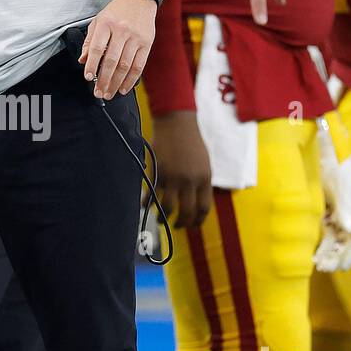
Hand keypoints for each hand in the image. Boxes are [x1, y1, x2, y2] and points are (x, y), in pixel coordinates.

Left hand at [80, 0, 156, 99]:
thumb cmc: (116, 12)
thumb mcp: (98, 21)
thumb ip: (89, 41)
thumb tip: (83, 60)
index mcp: (106, 24)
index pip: (97, 48)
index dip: (92, 65)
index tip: (88, 77)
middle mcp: (121, 31)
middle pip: (111, 61)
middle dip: (104, 80)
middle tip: (98, 92)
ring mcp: (135, 37)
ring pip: (125, 66)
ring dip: (116, 83)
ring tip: (109, 93)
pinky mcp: (147, 43)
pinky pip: (139, 65)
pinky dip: (131, 79)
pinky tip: (124, 88)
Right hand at [151, 111, 211, 228]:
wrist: (177, 123)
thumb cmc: (191, 141)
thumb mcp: (204, 163)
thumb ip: (201, 182)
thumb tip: (196, 201)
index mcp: (205, 178)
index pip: (204, 207)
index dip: (198, 220)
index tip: (193, 225)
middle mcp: (190, 181)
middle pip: (187, 211)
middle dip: (182, 223)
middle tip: (177, 226)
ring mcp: (173, 178)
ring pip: (168, 207)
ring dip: (163, 217)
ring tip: (160, 219)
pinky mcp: (158, 173)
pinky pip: (152, 194)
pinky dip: (147, 203)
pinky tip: (145, 206)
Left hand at [313, 126, 350, 270]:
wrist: (329, 156)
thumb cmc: (339, 169)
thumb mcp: (342, 185)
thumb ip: (344, 207)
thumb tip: (348, 229)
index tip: (341, 266)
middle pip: (349, 244)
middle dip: (339, 258)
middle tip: (325, 269)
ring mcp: (341, 219)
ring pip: (337, 243)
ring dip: (330, 255)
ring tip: (318, 266)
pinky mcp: (329, 218)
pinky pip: (328, 237)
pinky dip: (322, 248)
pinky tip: (313, 257)